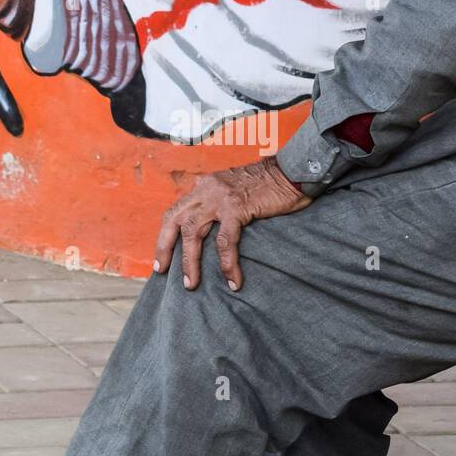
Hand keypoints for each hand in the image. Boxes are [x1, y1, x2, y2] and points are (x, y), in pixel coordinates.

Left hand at [153, 157, 310, 291]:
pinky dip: (226, 263)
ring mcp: (220, 197)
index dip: (165, 234)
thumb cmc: (270, 186)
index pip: (176, 209)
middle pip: (174, 219)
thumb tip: (213, 230)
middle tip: (161, 271)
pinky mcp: (236, 207)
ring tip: (192, 284)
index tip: (162, 258)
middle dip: (164, 247)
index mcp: (205, 185)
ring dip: (190, 261)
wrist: (293, 172)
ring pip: (192, 232)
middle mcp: (207, 189)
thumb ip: (221, 204)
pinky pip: (225, 241)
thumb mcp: (236, 190)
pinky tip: (232, 280)